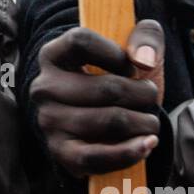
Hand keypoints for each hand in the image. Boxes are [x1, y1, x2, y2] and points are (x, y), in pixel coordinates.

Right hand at [29, 20, 164, 177]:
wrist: (101, 122)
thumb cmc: (115, 79)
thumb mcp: (131, 49)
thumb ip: (146, 36)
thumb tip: (143, 60)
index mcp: (52, 55)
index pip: (80, 41)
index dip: (115, 53)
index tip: (131, 66)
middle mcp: (44, 88)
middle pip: (107, 88)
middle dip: (143, 94)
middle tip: (149, 96)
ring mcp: (49, 122)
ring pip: (111, 122)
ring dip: (144, 123)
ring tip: (149, 121)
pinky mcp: (61, 153)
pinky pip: (98, 157)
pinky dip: (130, 152)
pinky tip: (147, 143)